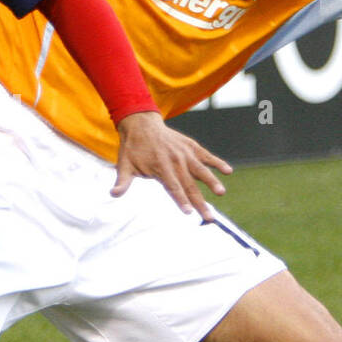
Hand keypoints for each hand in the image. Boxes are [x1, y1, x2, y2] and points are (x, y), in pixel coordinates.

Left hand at [112, 112, 231, 220]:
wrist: (141, 123)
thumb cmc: (132, 148)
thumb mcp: (124, 164)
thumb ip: (122, 181)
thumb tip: (113, 195)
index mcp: (160, 167)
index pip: (173, 188)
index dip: (181, 201)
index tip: (188, 213)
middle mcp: (175, 161)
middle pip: (189, 185)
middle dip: (200, 203)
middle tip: (209, 218)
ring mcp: (184, 153)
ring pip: (201, 170)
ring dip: (212, 182)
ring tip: (221, 193)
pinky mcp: (191, 146)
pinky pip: (206, 155)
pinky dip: (217, 162)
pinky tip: (228, 171)